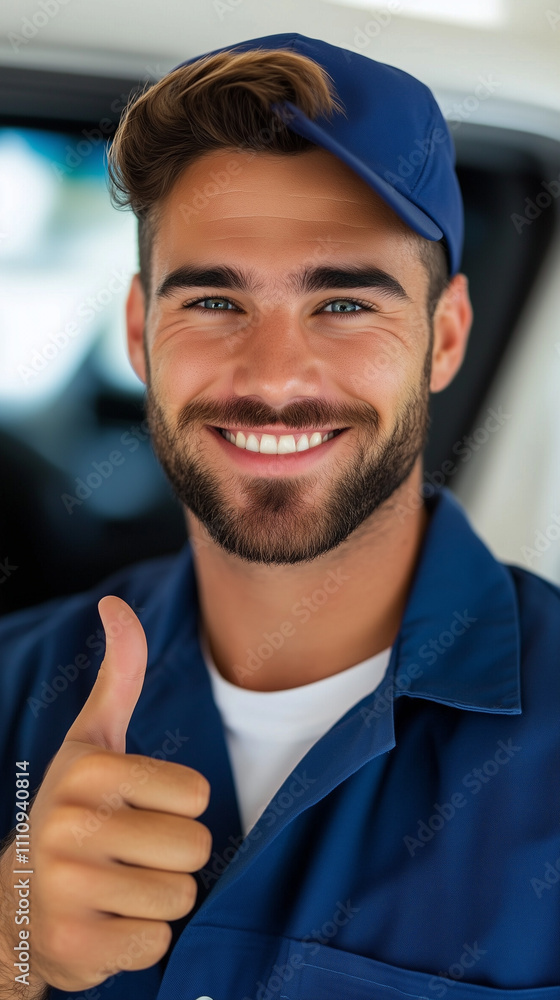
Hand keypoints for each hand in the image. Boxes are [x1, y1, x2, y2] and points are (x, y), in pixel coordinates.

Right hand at [9, 596, 211, 992]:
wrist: (14, 900)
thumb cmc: (75, 808)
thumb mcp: (93, 740)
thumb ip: (120, 674)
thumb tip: (115, 603)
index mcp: (89, 770)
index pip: (197, 794)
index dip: (177, 805)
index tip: (138, 807)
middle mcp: (71, 826)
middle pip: (195, 848)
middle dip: (174, 855)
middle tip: (131, 852)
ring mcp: (70, 889)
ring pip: (181, 897)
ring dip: (159, 897)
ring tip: (118, 885)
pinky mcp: (75, 946)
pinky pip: (157, 942)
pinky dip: (140, 938)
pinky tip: (106, 922)